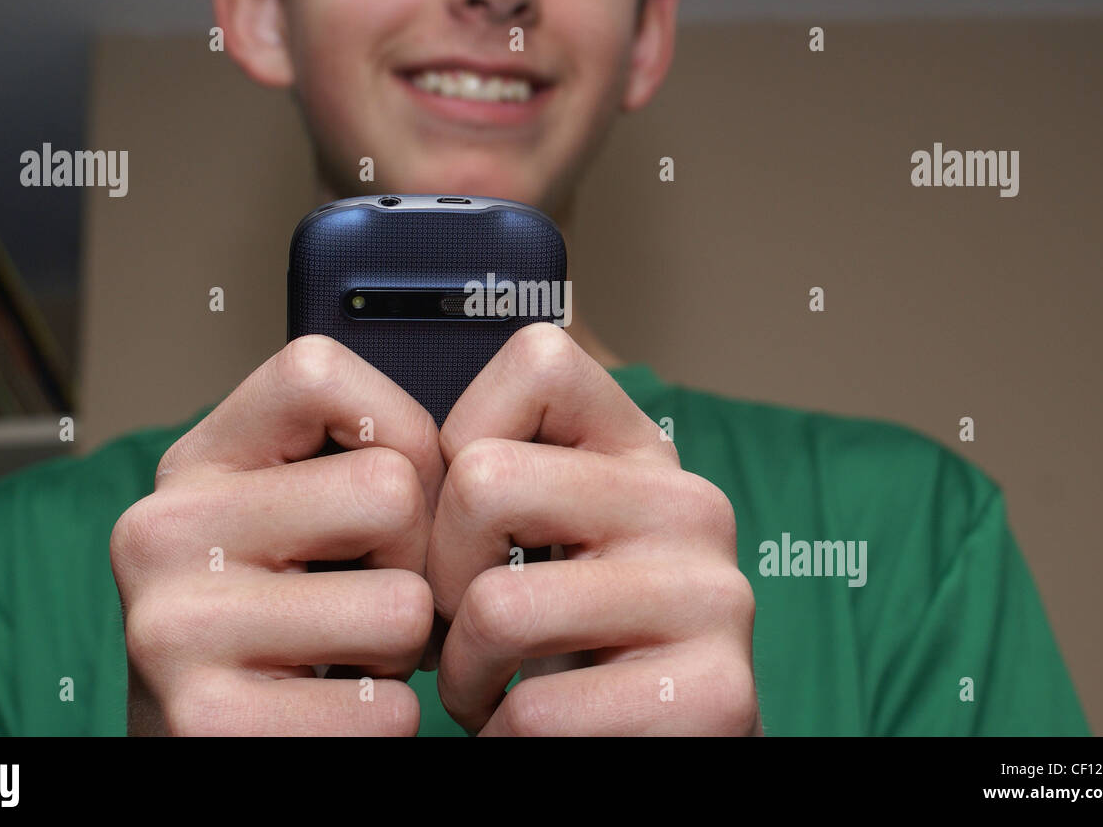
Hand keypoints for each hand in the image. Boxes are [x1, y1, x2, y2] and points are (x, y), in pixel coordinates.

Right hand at [110, 335, 443, 734]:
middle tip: (369, 595)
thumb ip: (346, 457)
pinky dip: (388, 720)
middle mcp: (162, 531)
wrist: (208, 747)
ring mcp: (174, 629)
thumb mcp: (286, 518)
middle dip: (415, 556)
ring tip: (349, 656)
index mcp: (193, 463)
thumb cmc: (282, 621)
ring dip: (406, 648)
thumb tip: (477, 442)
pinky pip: (387, 708)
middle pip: (389, 490)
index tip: (393, 489)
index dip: (398, 427)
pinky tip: (335, 713)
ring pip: (402, 606)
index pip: (318, 371)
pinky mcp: (209, 724)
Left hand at [428, 324, 760, 734]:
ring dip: (460, 673)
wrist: (667, 744)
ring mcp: (714, 598)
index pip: (539, 358)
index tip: (467, 519)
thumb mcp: (551, 532)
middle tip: (455, 626)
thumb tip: (386, 450)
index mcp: (645, 449)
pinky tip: (521, 733)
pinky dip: (500, 737)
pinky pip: (537, 711)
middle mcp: (692, 504)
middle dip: (439, 575)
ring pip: (499, 606)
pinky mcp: (715, 697)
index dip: (459, 437)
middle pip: (484, 479)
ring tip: (482, 688)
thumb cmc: (573, 636)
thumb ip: (505, 472)